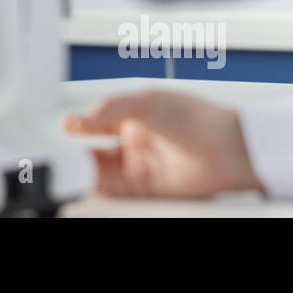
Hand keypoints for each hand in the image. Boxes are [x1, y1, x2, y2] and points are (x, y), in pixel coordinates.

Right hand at [62, 90, 263, 197]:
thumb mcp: (146, 101)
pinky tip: (90, 184)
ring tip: (72, 169)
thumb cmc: (196, 117)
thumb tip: (76, 119)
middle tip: (63, 153)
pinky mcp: (150, 190)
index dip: (80, 125)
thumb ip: (108, 108)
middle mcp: (137, 142)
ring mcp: (143, 166)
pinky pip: (119, 191)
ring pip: (105, 172)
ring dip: (88, 172)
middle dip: (79, 152)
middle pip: (98, 150)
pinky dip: (102, 189)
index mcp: (135, 116)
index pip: (98, 122)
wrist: (229, 147)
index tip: (64, 127)